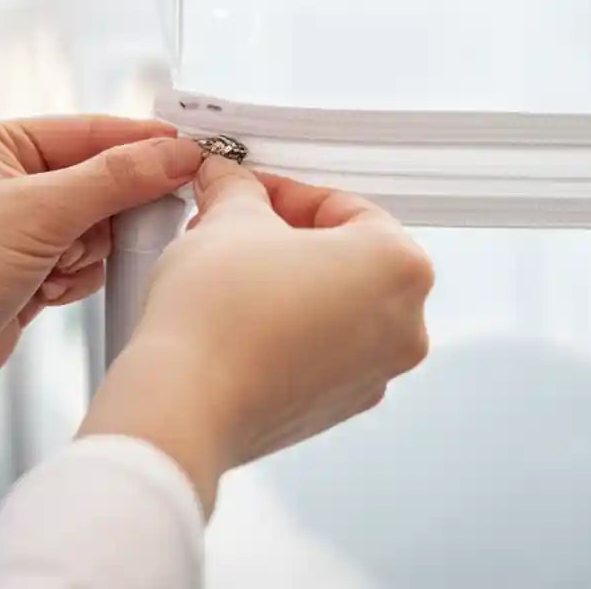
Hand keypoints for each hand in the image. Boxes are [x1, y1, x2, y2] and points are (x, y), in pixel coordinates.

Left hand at [0, 117, 203, 497]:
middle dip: (107, 213)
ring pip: (98, 229)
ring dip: (88, 254)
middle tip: (103, 235)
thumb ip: (114, 180)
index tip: (197, 155)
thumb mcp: (37, 214)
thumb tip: (179, 154)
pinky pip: (84, 266)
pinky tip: (45, 296)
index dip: (143, 144)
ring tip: (52, 273)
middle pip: (101, 181)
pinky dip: (76, 281)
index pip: (91, 131)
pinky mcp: (26, 276)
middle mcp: (9, 182)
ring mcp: (18, 232)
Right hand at [79, 158, 433, 513]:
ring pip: (333, 307)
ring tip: (227, 275)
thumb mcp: (229, 220)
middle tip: (234, 229)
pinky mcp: (337, 408)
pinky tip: (236, 322)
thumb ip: (238, 189)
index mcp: (400, 266)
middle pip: (345, 257)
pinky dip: (286, 331)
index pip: (345, 206)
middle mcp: (404, 325)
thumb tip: (230, 182)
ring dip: (285, 283)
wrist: (186, 405)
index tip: (249, 193)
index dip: (286, 193)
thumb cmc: (220, 315)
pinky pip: (319, 352)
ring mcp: (375, 374)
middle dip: (285, 238)